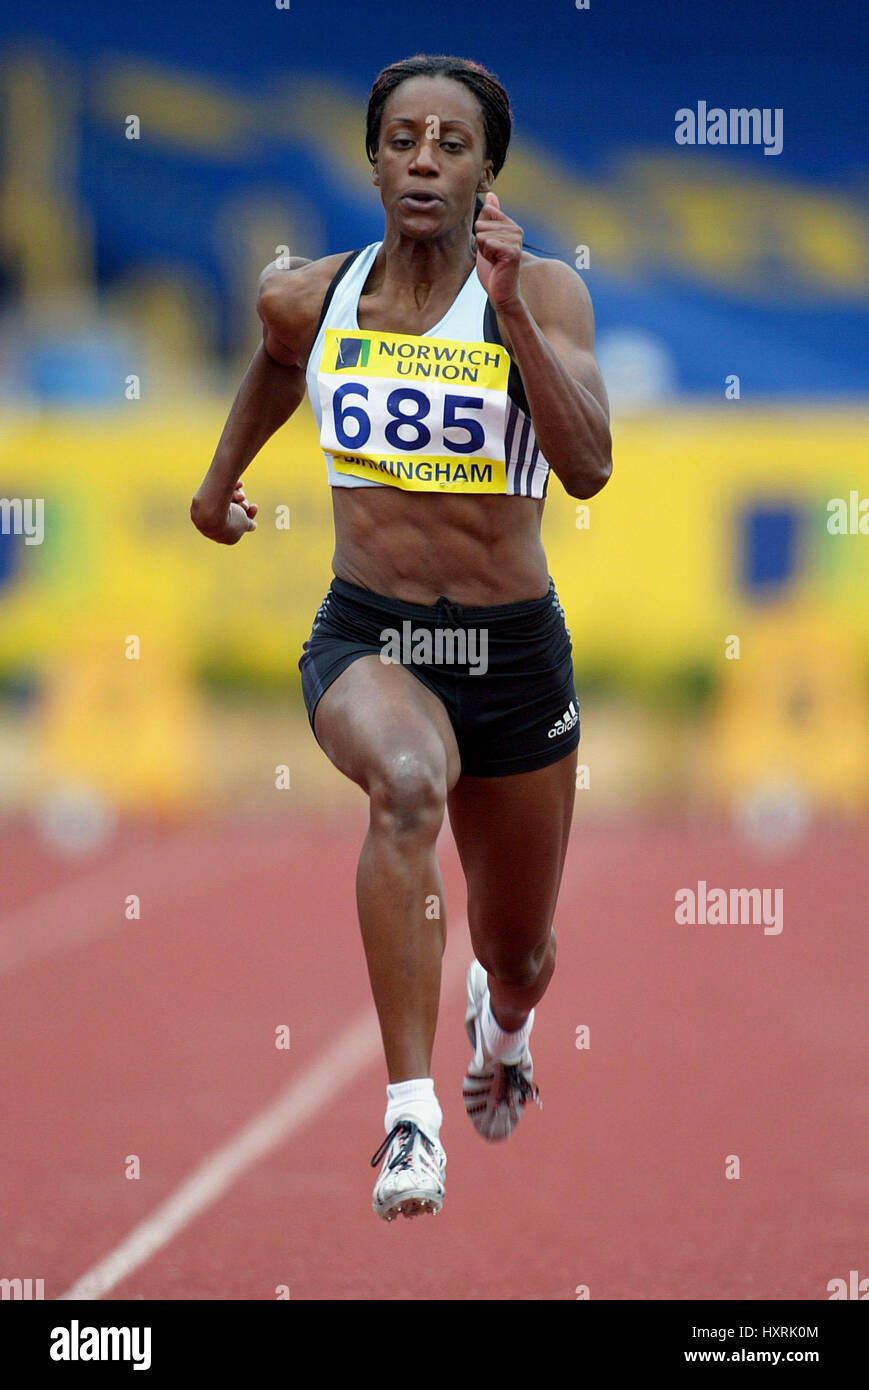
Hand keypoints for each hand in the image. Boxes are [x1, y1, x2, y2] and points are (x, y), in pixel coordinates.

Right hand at [191, 480, 257, 543]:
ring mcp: (206, 518)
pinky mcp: (200, 506)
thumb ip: (248, 524)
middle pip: (233, 513)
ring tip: (239, 494)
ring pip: (226, 503)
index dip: (248, 515)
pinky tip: (237, 485)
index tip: (254, 506)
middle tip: (244, 499)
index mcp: (225, 538)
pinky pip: (218, 496)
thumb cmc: (230, 519)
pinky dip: (228, 490)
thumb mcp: (244, 522)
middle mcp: (214, 529)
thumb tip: (253, 526)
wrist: (208, 511)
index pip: (239, 525)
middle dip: (242, 505)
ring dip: (237, 496)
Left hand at [474, 192, 523, 309]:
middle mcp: (516, 229)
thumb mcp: (487, 238)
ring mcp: (516, 240)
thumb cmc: (493, 269)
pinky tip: (497, 264)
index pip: (485, 212)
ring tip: (495, 261)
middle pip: (481, 224)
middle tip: (492, 256)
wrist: (500, 291)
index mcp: (510, 225)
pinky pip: (487, 243)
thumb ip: (490, 217)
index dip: (481, 232)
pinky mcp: (513, 251)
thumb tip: (491, 194)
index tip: (490, 246)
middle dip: (481, 243)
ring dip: (484, 251)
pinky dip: (487, 256)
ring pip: (482, 235)